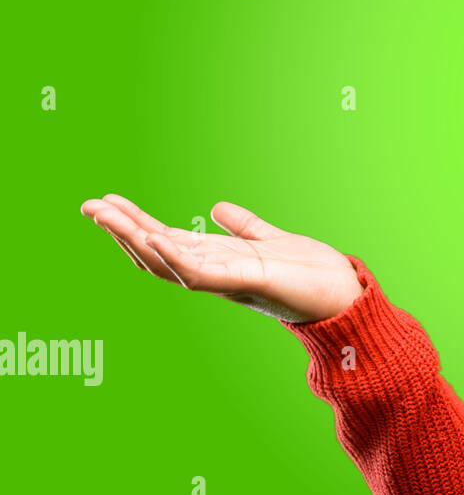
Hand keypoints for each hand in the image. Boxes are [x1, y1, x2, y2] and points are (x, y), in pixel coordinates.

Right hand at [80, 194, 364, 323]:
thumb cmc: (310, 272)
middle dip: (121, 231)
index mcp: (217, 261)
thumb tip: (216, 208)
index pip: (165, 242)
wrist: (344, 293)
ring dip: (134, 239)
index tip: (109, 201)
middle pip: (155, 253)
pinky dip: (175, 257)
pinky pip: (199, 274)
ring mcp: (226, 280)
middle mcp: (214, 274)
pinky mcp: (245, 282)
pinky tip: (155, 237)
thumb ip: (244, 227)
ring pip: (166, 263)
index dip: (135, 224)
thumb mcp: (269, 240)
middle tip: (88, 204)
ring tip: (105, 215)